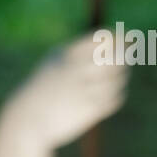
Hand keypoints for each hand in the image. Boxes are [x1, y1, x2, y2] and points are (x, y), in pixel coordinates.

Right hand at [0, 31, 128, 148]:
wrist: (26, 119)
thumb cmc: (44, 88)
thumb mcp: (56, 63)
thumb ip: (80, 52)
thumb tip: (112, 40)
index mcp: (66, 54)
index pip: (104, 38)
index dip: (120, 38)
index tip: (127, 38)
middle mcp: (76, 69)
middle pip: (116, 56)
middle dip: (127, 54)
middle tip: (130, 54)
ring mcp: (83, 89)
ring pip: (118, 79)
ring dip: (122, 76)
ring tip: (119, 76)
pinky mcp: (89, 109)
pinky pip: (115, 98)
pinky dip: (117, 94)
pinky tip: (112, 93)